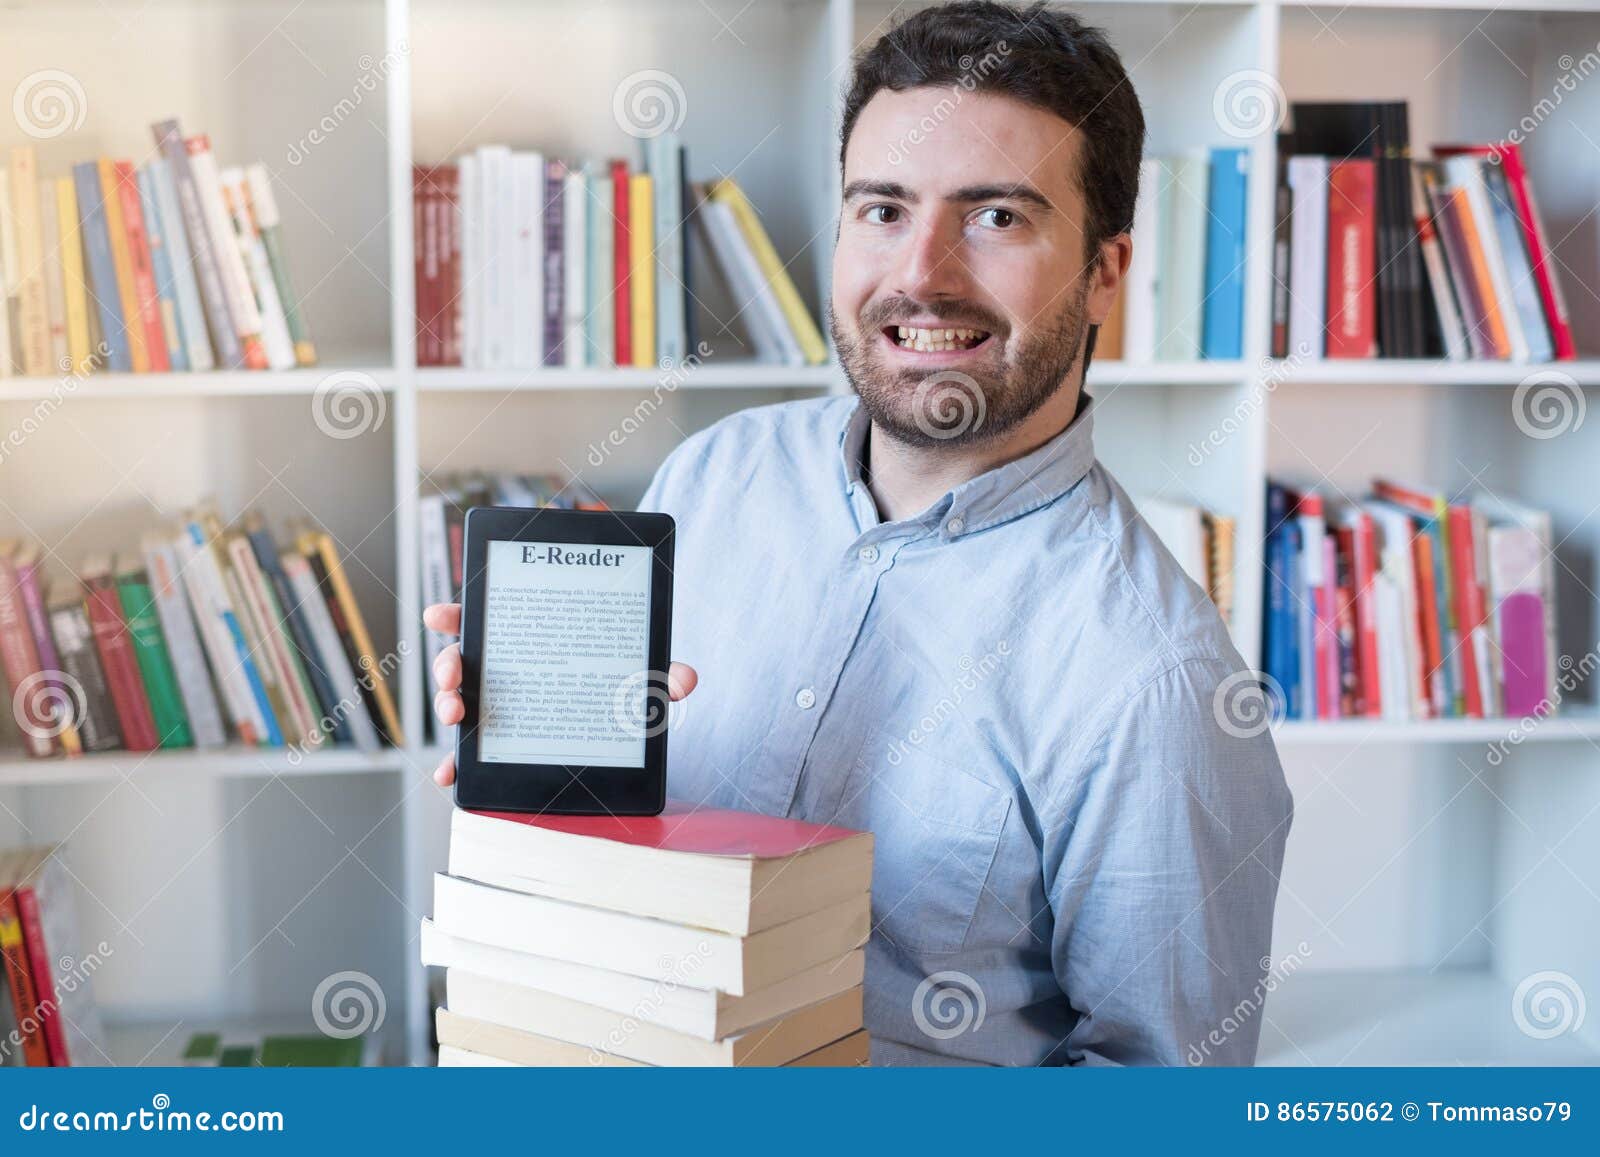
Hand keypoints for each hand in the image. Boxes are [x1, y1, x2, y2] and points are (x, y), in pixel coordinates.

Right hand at [423, 602, 697, 786]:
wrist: (613, 695)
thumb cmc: (616, 667)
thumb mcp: (637, 666)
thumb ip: (659, 670)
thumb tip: (685, 681)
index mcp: (525, 634)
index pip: (483, 616)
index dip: (456, 614)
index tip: (438, 615)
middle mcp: (502, 664)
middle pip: (461, 658)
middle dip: (449, 666)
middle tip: (455, 676)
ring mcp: (495, 699)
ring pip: (458, 698)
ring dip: (447, 704)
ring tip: (456, 713)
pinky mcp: (497, 735)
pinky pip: (469, 748)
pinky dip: (455, 762)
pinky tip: (449, 777)